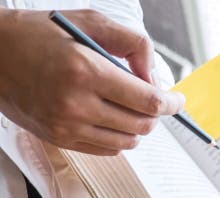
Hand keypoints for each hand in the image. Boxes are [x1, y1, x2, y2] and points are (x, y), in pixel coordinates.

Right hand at [0, 9, 183, 155]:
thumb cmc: (38, 35)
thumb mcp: (88, 22)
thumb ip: (131, 44)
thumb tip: (154, 76)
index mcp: (85, 71)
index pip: (147, 100)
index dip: (170, 103)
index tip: (178, 100)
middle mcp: (76, 103)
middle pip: (142, 124)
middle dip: (155, 113)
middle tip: (152, 100)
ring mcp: (66, 125)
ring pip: (128, 140)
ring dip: (138, 126)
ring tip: (129, 107)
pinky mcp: (59, 139)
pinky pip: (108, 149)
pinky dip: (119, 136)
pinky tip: (111, 118)